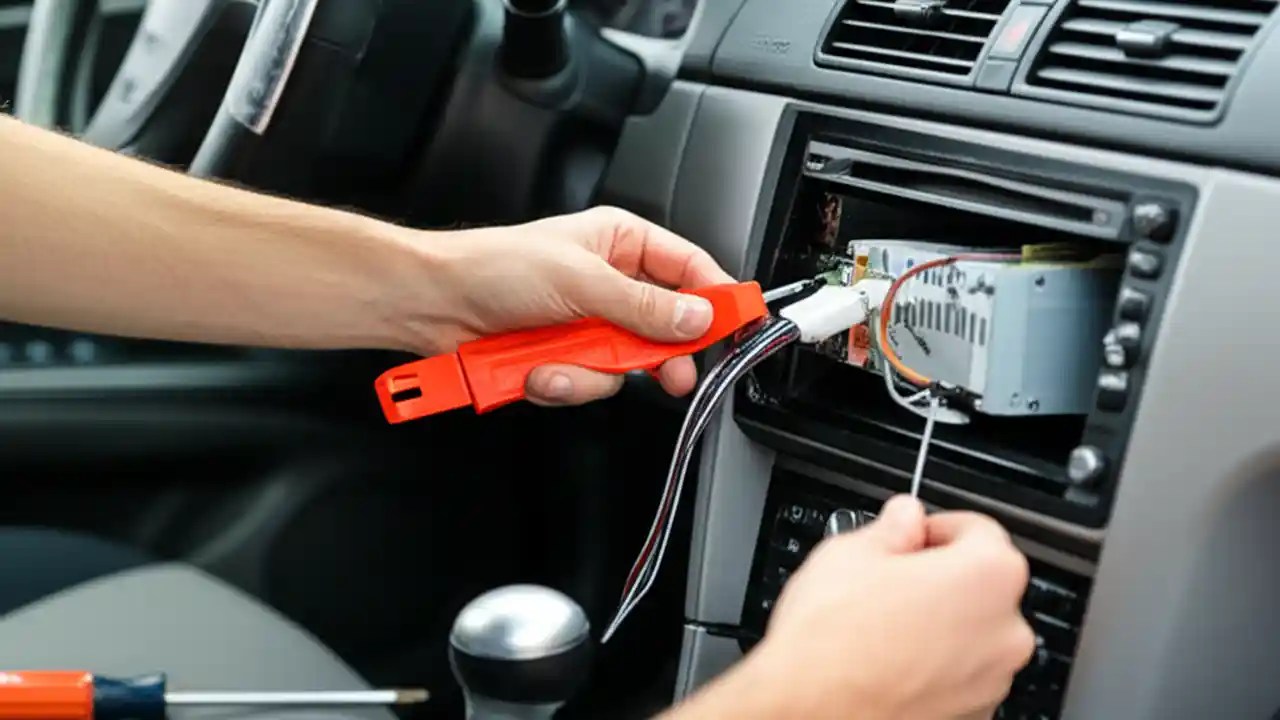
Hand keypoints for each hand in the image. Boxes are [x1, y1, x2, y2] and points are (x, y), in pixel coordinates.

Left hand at [414, 206, 734, 405]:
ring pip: (627, 365)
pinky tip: (537, 370)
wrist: (435, 304)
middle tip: (668, 372)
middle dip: (656, 355)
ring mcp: (589, 324)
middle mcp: (611, 282)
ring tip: (558, 362)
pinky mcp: (565, 357)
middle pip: (667, 327)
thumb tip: (696, 318)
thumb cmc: (495, 267)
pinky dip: (564, 383)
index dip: (717, 299)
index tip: (739, 326)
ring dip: (593, 373)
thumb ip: (646, 306)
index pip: (691, 270)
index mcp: (622, 243)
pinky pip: (590, 383)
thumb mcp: (582, 281)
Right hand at [713, 497, 1034, 719]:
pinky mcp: (973, 716)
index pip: (978, 530)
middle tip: (887, 583)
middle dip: (938, 579)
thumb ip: (892, 527)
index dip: (934, 528)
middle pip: (979, 586)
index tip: (909, 536)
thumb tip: (905, 518)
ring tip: (880, 629)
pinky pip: (959, 677)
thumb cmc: (830, 641)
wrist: (809, 713)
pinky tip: (887, 662)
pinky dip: (933, 667)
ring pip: (970, 634)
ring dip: (938, 625)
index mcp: (988, 575)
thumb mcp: (849, 552)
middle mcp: (1006, 631)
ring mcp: (992, 681)